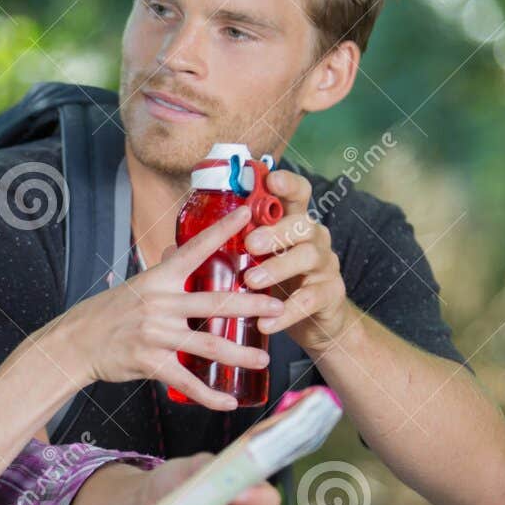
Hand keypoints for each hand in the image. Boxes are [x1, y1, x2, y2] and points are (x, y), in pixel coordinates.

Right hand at [60, 206, 285, 408]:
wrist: (76, 342)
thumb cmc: (107, 314)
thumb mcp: (135, 286)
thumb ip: (163, 273)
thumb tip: (178, 249)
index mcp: (158, 280)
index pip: (194, 249)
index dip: (221, 230)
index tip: (247, 213)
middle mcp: (160, 303)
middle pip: (214, 302)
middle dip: (250, 305)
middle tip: (277, 306)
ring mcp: (156, 334)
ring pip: (208, 344)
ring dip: (240, 354)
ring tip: (263, 359)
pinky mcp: (150, 362)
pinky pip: (186, 381)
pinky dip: (209, 395)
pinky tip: (228, 402)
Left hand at [242, 168, 351, 353]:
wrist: (312, 325)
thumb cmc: (275, 286)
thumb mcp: (253, 263)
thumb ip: (224, 250)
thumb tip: (173, 248)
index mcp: (292, 224)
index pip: (297, 194)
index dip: (287, 184)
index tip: (271, 180)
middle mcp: (314, 238)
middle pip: (302, 224)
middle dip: (275, 232)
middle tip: (251, 244)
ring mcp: (326, 264)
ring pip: (308, 256)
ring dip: (277, 268)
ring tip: (251, 282)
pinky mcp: (331, 293)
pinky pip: (311, 299)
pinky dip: (287, 312)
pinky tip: (266, 322)